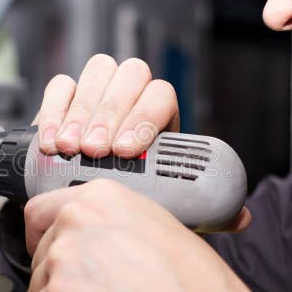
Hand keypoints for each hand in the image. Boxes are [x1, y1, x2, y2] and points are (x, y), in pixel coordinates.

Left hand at [21, 180, 280, 291]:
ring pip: (36, 286)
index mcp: (101, 196)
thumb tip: (92, 239)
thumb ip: (114, 223)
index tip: (55, 256)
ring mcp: (62, 258)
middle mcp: (75, 219)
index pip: (42, 210)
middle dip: (57, 278)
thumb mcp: (157, 227)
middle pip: (39, 252)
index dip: (43, 237)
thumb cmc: (193, 286)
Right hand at [36, 53, 250, 229]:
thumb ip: (203, 208)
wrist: (94, 193)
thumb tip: (241, 218)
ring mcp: (99, 88)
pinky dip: (54, 110)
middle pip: (128, 77)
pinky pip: (61, 86)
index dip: (143, 118)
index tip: (127, 151)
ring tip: (69, 148)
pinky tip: (50, 143)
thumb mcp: (168, 201)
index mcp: (162, 112)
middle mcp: (133, 92)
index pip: (160, 95)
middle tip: (95, 151)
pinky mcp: (65, 95)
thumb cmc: (136, 192)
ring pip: (97, 73)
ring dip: (81, 111)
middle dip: (109, 114)